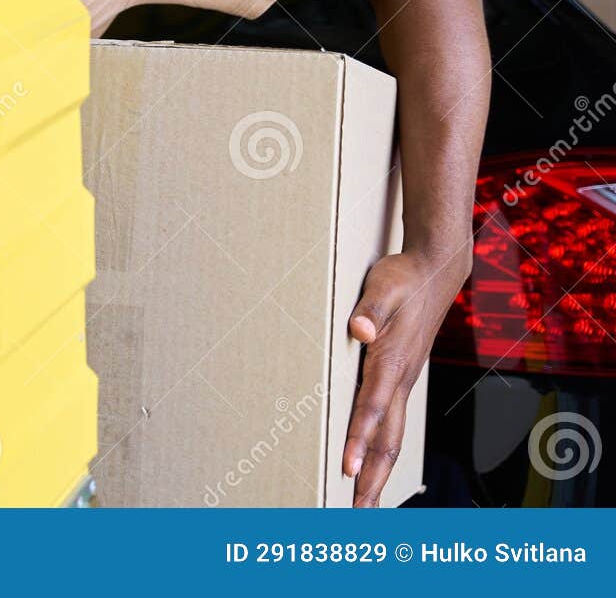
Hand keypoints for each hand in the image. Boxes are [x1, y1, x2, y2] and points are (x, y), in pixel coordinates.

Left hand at [342, 247, 469, 506]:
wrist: (436, 270)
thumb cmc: (403, 277)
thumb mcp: (383, 286)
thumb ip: (370, 310)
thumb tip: (359, 332)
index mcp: (393, 362)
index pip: (372, 409)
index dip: (359, 439)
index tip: (347, 469)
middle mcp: (401, 379)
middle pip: (387, 439)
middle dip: (372, 478)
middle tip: (355, 513)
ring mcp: (404, 382)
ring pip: (392, 437)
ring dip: (377, 471)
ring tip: (362, 504)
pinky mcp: (402, 378)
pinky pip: (391, 423)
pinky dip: (380, 449)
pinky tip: (370, 463)